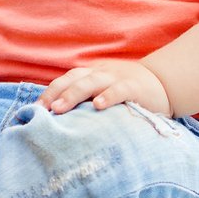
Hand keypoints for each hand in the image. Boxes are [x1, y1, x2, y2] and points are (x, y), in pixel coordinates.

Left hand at [40, 60, 172, 115]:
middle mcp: (100, 74)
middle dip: (55, 94)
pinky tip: (98, 106)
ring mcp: (117, 78)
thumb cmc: (127, 93)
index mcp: (91, 75)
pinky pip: (119, 90)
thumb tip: (59, 123)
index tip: (34, 110)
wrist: (163, 82)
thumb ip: (87, 103)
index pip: (65, 80)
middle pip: (73, 80)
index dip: (49, 93)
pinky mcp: (134, 87)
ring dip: (73, 94)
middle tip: (42, 110)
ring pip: (91, 82)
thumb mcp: (104, 92)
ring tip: (59, 108)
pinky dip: (108, 96)